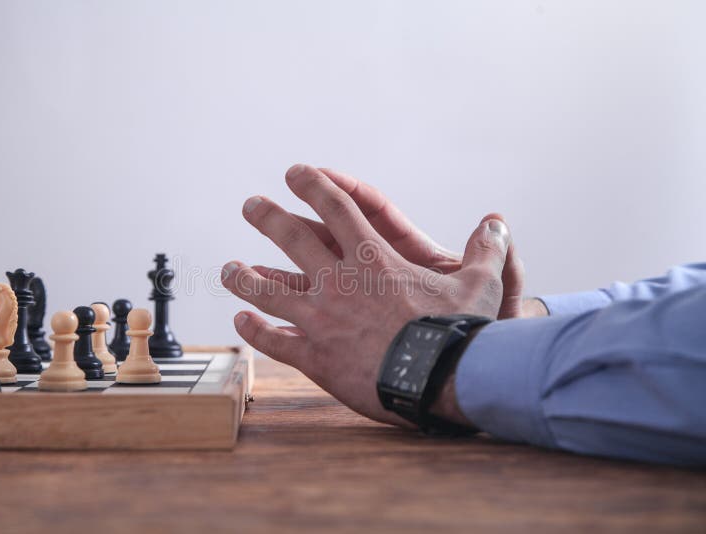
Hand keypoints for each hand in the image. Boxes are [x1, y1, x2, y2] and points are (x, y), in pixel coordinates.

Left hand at [222, 164, 514, 426]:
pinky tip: (241, 321)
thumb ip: (485, 249)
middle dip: (268, 217)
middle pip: (293, 239)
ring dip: (245, 276)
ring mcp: (321, 318)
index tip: (295, 171)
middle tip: (250, 205)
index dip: (314, 185)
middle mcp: (339, 281)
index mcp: (373, 258)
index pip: (336, 209)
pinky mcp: (314, 355)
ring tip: (228, 268)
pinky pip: (275, 340)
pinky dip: (255, 329)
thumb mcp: (480, 284)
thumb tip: (497, 221)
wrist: (439, 380)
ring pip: (269, 290)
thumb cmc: (459, 331)